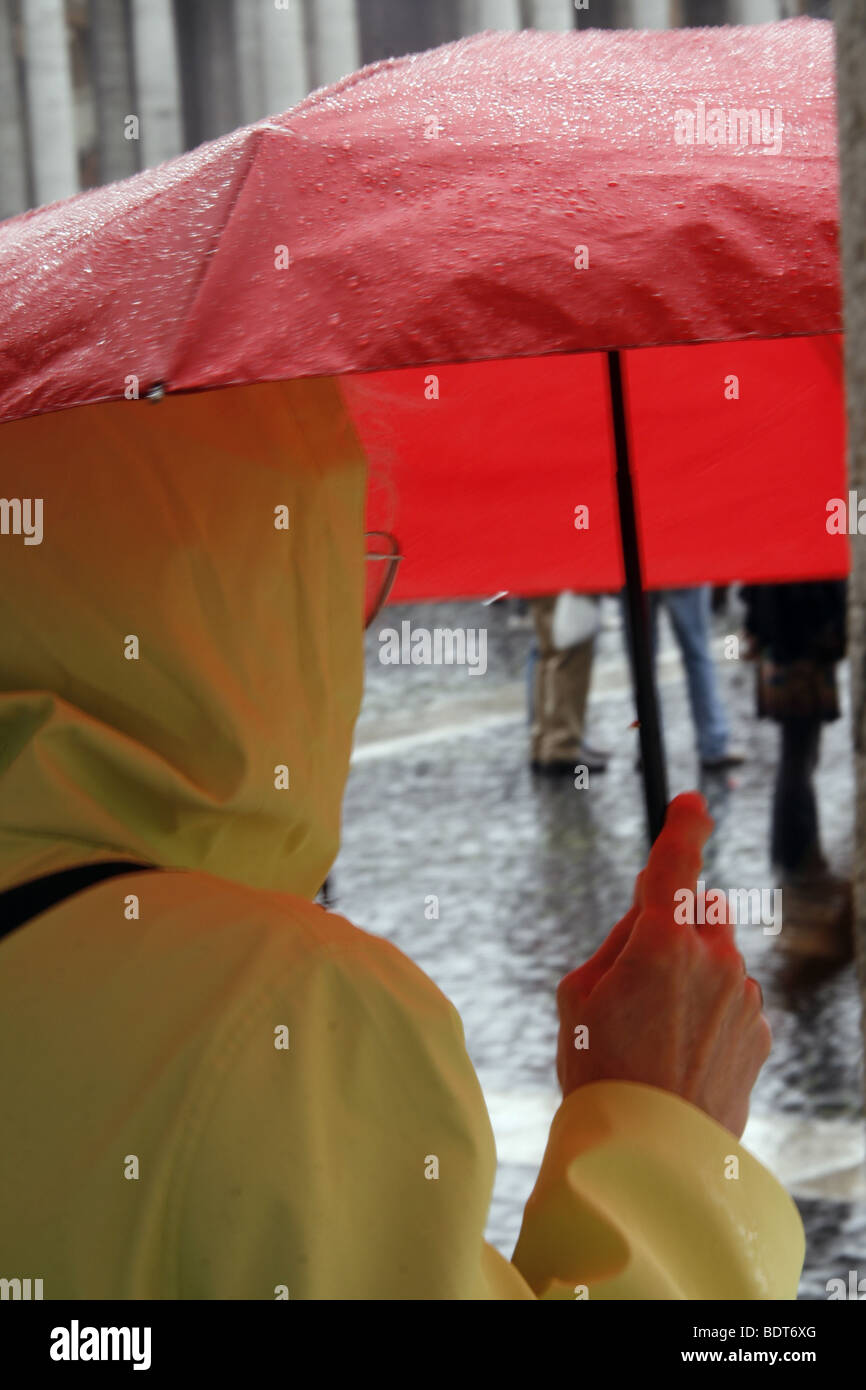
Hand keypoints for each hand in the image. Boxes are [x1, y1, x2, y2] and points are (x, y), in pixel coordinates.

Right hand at [555, 791, 770, 1137]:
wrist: (649, 1150)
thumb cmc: (599, 1067)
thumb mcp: (577, 993)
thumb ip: (617, 944)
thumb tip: (649, 923)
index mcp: (662, 939)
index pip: (676, 863)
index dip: (684, 826)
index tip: (692, 803)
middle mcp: (713, 958)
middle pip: (699, 914)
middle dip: (676, 925)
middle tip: (637, 976)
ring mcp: (743, 997)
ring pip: (717, 961)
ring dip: (692, 975)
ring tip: (653, 1035)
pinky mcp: (759, 1033)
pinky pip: (733, 1003)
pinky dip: (710, 1015)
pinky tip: (680, 1057)